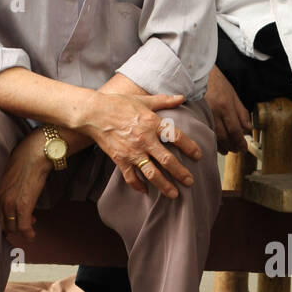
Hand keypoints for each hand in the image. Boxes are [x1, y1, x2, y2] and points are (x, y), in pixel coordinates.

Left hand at [0, 130, 50, 240]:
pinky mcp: (23, 206)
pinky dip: (28, 234)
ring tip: (30, 230)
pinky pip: (23, 227)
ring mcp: (10, 204)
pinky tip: (32, 235)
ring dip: (22, 231)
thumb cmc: (26, 159)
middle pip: (3, 223)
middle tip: (25, 225)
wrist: (36, 154)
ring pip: (13, 227)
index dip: (5, 221)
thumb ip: (10, 186)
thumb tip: (16, 192)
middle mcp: (0, 199)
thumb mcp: (12, 174)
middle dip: (13, 228)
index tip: (12, 222)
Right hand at [83, 89, 200, 198]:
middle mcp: (144, 140)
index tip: (198, 156)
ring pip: (151, 173)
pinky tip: (146, 192)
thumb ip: (164, 100)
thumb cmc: (119, 104)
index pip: (177, 137)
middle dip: (181, 173)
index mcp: (152, 123)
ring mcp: (132, 152)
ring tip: (174, 194)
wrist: (93, 113)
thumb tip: (182, 97)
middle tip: (190, 182)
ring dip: (164, 185)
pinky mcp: (120, 159)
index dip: (190, 147)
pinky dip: (138, 186)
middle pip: (167, 160)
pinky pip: (131, 177)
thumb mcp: (143, 100)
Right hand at [205, 66, 251, 153]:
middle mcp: (214, 112)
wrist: (197, 73)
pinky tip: (216, 144)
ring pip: (214, 137)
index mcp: (225, 106)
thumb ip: (242, 112)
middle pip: (224, 136)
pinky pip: (205, 132)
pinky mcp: (196, 116)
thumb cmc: (217, 82)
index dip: (240, 142)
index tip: (244, 148)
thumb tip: (248, 129)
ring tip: (228, 150)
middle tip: (237, 150)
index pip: (235, 130)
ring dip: (222, 146)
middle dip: (232, 146)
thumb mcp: (233, 95)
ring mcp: (203, 115)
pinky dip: (212, 140)